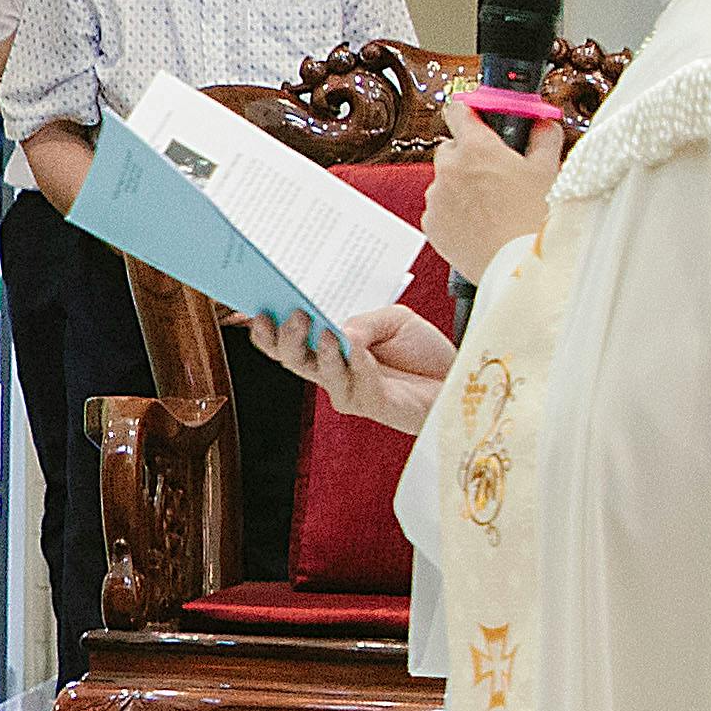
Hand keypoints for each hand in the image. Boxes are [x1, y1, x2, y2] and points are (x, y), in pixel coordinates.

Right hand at [246, 304, 454, 436]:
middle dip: (285, 337)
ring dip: (320, 350)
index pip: (285, 339)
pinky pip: (357, 383)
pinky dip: (356, 363)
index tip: (252, 305)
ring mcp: (348, 390)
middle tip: (292, 315)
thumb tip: (339, 331)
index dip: (264, 326)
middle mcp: (331, 371)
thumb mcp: (393, 319)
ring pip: (319, 372)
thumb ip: (365, 322)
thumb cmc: (421, 350)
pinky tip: (357, 348)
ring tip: (323, 330)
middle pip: (291, 358)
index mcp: (327, 348)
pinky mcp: (371, 405)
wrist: (457, 377)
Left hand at [422, 109, 560, 280]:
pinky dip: (454, 210)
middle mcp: (449, 169)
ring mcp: (437, 197)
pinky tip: (480, 221)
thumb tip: (542, 123)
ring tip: (492, 202)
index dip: (470, 111)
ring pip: (445, 180)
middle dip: (470, 154)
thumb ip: (543, 137)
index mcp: (476, 148)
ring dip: (462, 185)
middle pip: (451, 148)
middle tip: (496, 169)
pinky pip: (440, 207)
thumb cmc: (534, 219)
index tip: (478, 115)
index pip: (459, 110)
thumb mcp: (548, 169)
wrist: (519, 265)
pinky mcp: (431, 223)